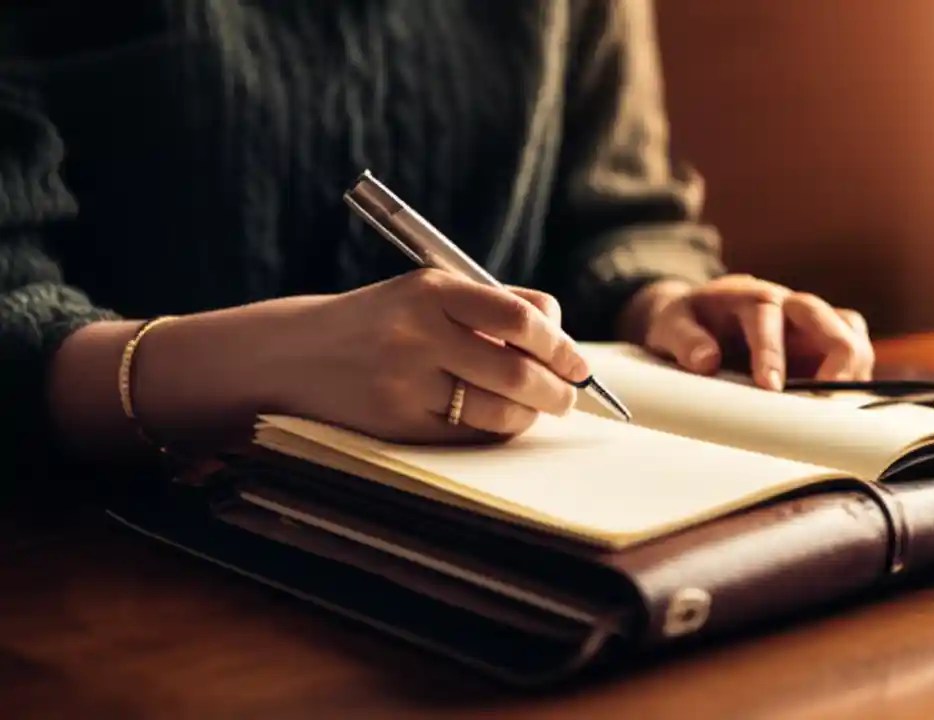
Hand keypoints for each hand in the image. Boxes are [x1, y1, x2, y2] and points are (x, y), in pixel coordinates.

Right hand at [132, 269, 589, 446]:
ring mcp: (404, 381)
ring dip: (529, 416)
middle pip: (517, 371)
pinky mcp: (395, 423)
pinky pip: (468, 436)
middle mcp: (418, 332)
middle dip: (556, 390)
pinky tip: (497, 422)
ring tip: (535, 410)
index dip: (561, 345)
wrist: (292, 355)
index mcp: (432, 289)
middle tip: (568, 397)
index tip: (578, 363)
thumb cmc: (381, 322)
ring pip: (498, 410)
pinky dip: (494, 431)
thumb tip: (561, 332)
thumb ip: (495, 304)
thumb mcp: (428, 294)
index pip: (521, 318)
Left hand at [621, 275, 873, 389]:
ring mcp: (811, 322)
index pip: (767, 316)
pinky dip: (857, 377)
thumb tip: (705, 362)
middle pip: (825, 317)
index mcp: (750, 295)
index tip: (770, 387)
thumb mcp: (671, 326)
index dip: (771, 352)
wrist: (700, 319)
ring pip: (849, 331)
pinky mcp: (825, 344)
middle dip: (833, 357)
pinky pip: (855, 351)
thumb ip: (684, 340)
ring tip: (841, 407)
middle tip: (826, 399)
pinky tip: (845, 407)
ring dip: (853, 367)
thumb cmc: (688, 323)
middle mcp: (788, 304)